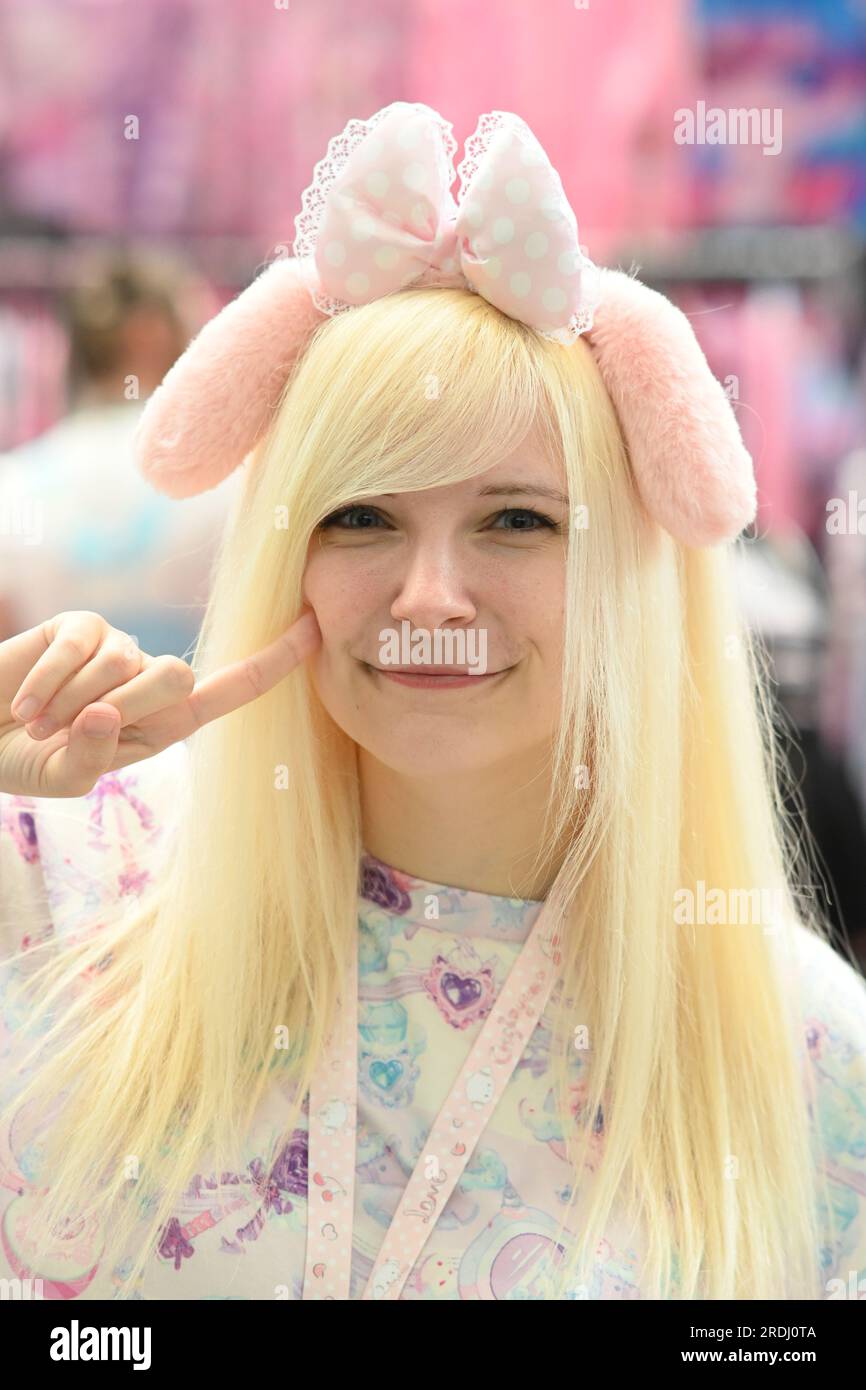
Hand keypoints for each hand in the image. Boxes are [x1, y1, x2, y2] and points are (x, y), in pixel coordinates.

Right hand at [0, 607, 321, 796]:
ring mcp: (117, 647)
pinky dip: (49, 680)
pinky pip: (79, 645)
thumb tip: (105, 711)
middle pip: (176, 675)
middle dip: (125, 707)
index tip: (317, 627)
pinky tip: (23, 704)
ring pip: (123, 661)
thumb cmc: (30, 760)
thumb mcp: (63, 777)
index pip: (230, 690)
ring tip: (37, 723)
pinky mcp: (80, 626)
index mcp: (165, 721)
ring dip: (72, 699)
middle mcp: (150, 679)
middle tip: (67, 731)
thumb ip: (90, 755)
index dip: (274, 661)